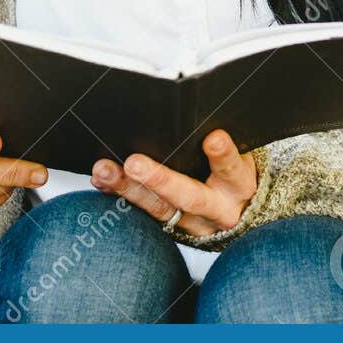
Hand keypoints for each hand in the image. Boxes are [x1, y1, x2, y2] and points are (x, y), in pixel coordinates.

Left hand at [90, 129, 256, 236]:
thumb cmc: (233, 173)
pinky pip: (144, 214)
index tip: (213, 139)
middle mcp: (218, 209)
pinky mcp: (173, 229)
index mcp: (238, 185)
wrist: (240, 214)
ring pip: (160, 209)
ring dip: (129, 189)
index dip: (223, 156)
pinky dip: (120, 195)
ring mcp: (194, 223)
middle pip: (190, 196)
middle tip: (134, 163)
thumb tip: (193, 113)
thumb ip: (220, 146)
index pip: (232, 169)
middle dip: (160, 180)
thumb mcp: (239, 158)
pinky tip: (102, 182)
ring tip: (104, 170)